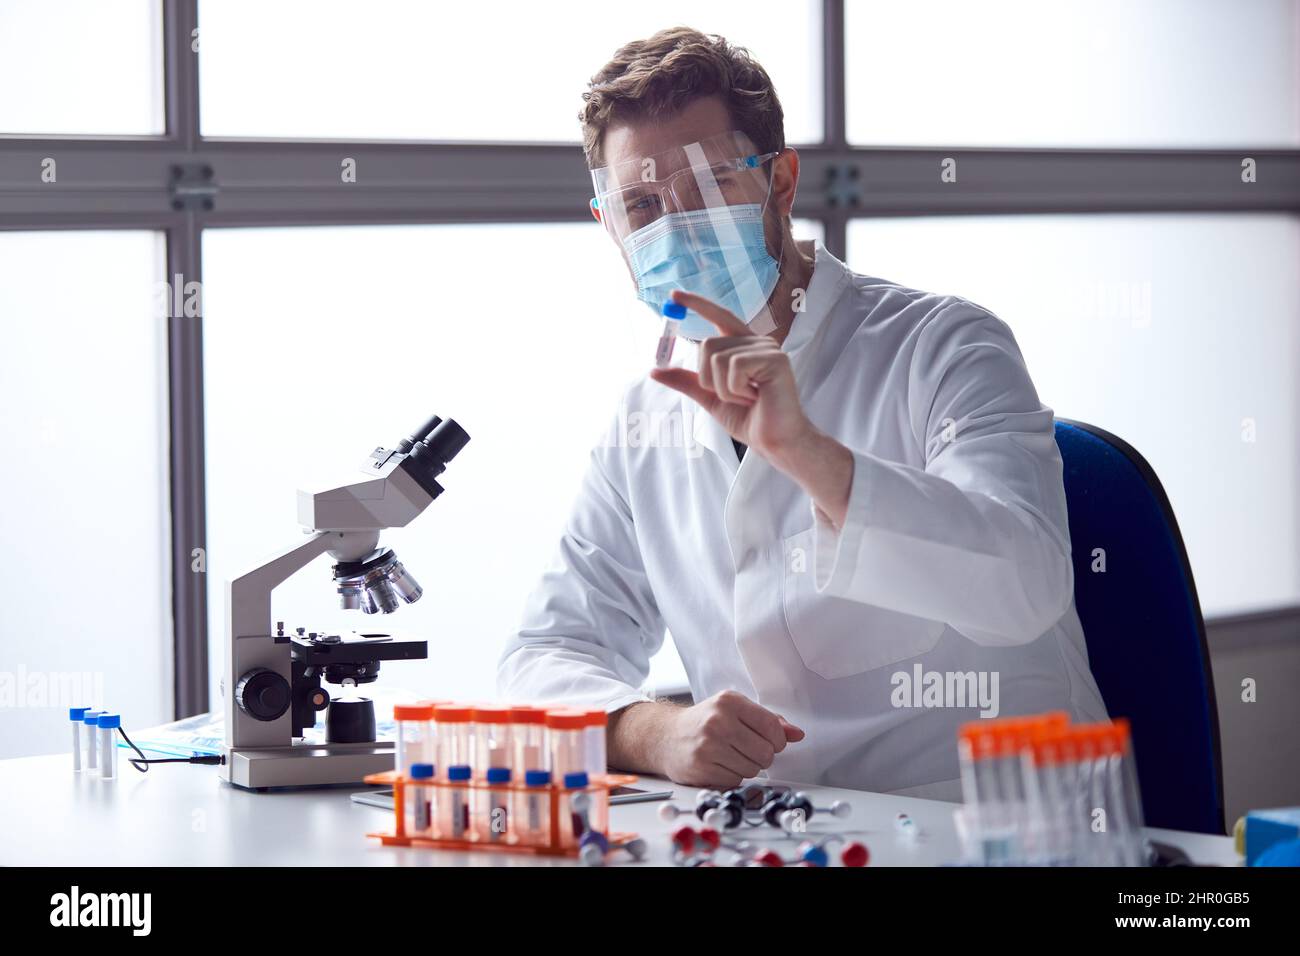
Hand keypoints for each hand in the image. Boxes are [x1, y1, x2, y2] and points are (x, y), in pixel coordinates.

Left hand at [649, 289, 812, 461]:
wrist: (774, 441)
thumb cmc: (750, 419)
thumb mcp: (710, 398)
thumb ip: (687, 381)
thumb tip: (655, 370)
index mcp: (742, 347)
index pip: (719, 316)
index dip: (697, 304)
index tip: (674, 294)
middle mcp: (756, 342)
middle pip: (707, 344)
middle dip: (708, 379)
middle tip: (733, 396)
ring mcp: (767, 348)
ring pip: (717, 359)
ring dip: (723, 389)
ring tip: (748, 399)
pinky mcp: (774, 359)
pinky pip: (734, 367)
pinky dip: (736, 390)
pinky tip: (756, 398)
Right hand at [656, 690, 804, 788]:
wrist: (666, 736)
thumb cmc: (705, 722)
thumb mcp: (735, 710)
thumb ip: (768, 721)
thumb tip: (797, 734)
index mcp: (730, 702)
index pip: (772, 726)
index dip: (778, 741)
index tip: (771, 742)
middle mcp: (718, 721)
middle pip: (765, 753)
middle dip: (763, 757)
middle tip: (749, 751)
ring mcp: (708, 745)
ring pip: (752, 770)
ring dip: (747, 768)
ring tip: (731, 756)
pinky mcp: (701, 766)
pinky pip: (735, 781)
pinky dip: (732, 777)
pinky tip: (719, 765)